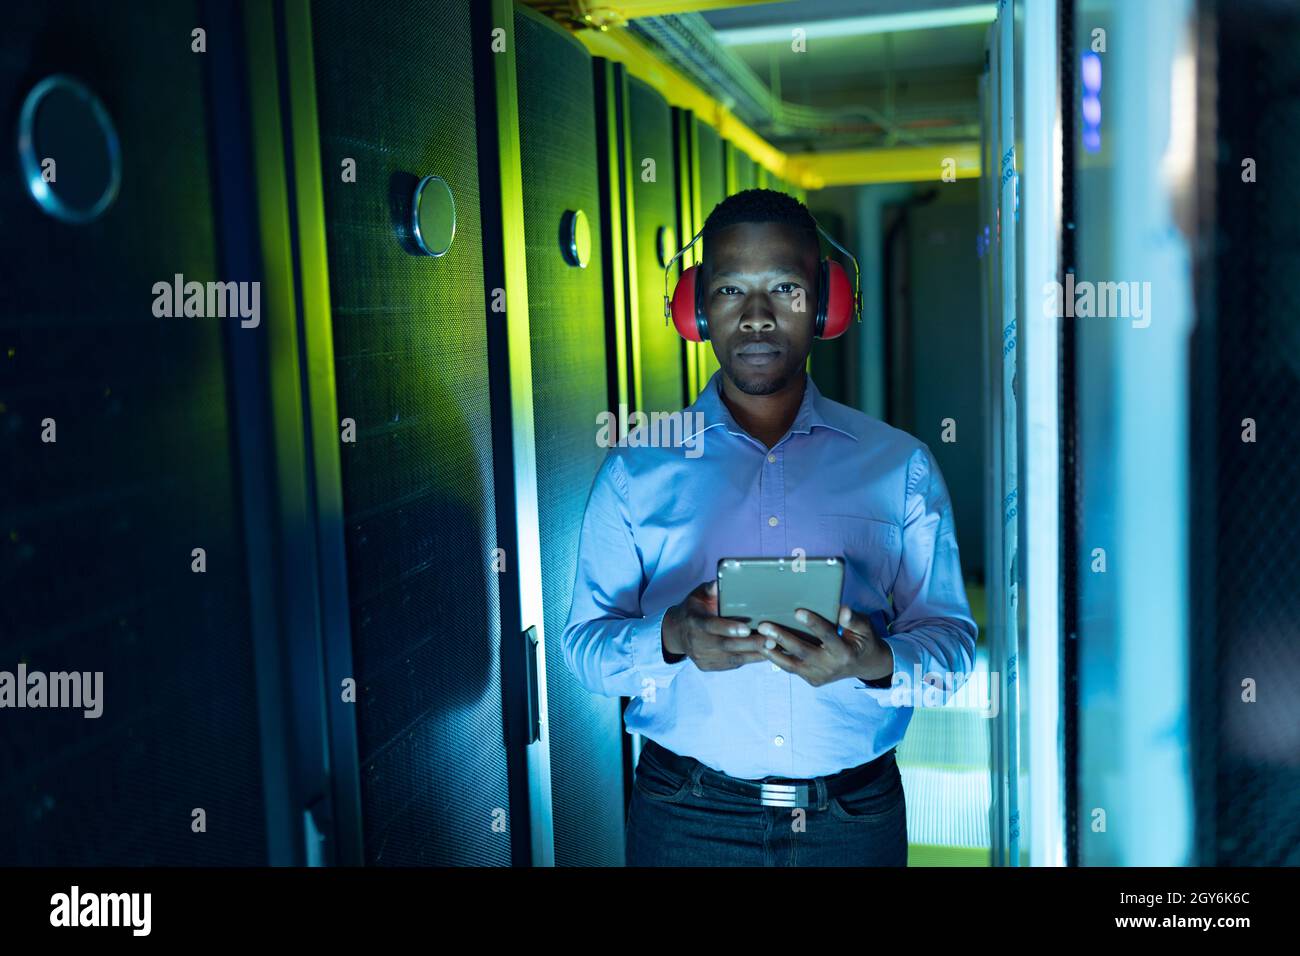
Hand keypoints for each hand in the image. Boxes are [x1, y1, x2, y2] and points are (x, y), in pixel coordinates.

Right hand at [661, 580, 767, 670]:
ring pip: (730, 658)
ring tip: (772, 648)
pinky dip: (748, 660)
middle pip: (725, 645)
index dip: (728, 628)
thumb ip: (710, 589)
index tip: (747, 628)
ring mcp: (702, 656)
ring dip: (752, 654)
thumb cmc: (693, 610)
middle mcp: (696, 642)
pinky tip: (763, 654)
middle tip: (770, 640)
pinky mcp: (708, 666)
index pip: (711, 626)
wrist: (676, 633)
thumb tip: (720, 581)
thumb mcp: (697, 596)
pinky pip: (730, 665)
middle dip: (749, 644)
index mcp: (694, 621)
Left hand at [755, 605, 893, 687]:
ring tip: (758, 639)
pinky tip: (763, 647)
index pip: (827, 636)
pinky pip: (792, 669)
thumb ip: (854, 620)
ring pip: (792, 665)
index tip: (798, 611)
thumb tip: (843, 610)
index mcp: (845, 652)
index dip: (813, 624)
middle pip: (803, 652)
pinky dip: (777, 659)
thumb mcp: (865, 628)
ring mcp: (820, 676)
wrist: (865, 665)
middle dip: (783, 638)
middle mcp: (830, 667)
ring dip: (773, 652)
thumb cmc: (862, 640)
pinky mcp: (812, 680)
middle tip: (765, 626)